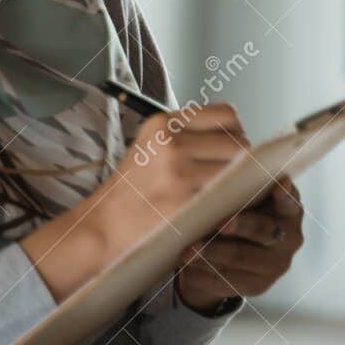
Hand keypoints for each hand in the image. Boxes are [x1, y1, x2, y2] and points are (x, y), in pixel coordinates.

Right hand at [89, 103, 249, 248]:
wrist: (104, 228)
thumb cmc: (132, 193)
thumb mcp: (152, 148)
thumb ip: (188, 136)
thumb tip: (236, 137)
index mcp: (163, 124)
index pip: (226, 115)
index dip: (235, 133)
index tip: (228, 148)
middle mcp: (171, 142)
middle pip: (239, 142)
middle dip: (239, 161)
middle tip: (226, 176)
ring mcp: (179, 170)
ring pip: (239, 168)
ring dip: (237, 182)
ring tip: (220, 192)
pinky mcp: (186, 199)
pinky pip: (229, 194)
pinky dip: (229, 202)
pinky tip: (216, 208)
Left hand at [177, 177, 304, 311]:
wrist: (238, 256)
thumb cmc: (241, 215)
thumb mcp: (247, 202)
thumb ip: (241, 193)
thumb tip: (211, 185)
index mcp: (290, 212)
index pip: (290, 202)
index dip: (284, 195)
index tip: (279, 183)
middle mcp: (290, 239)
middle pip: (263, 230)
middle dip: (240, 225)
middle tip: (219, 223)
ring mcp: (276, 265)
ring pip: (241, 257)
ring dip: (213, 253)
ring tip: (188, 250)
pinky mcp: (259, 286)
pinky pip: (229, 281)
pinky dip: (206, 273)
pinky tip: (189, 267)